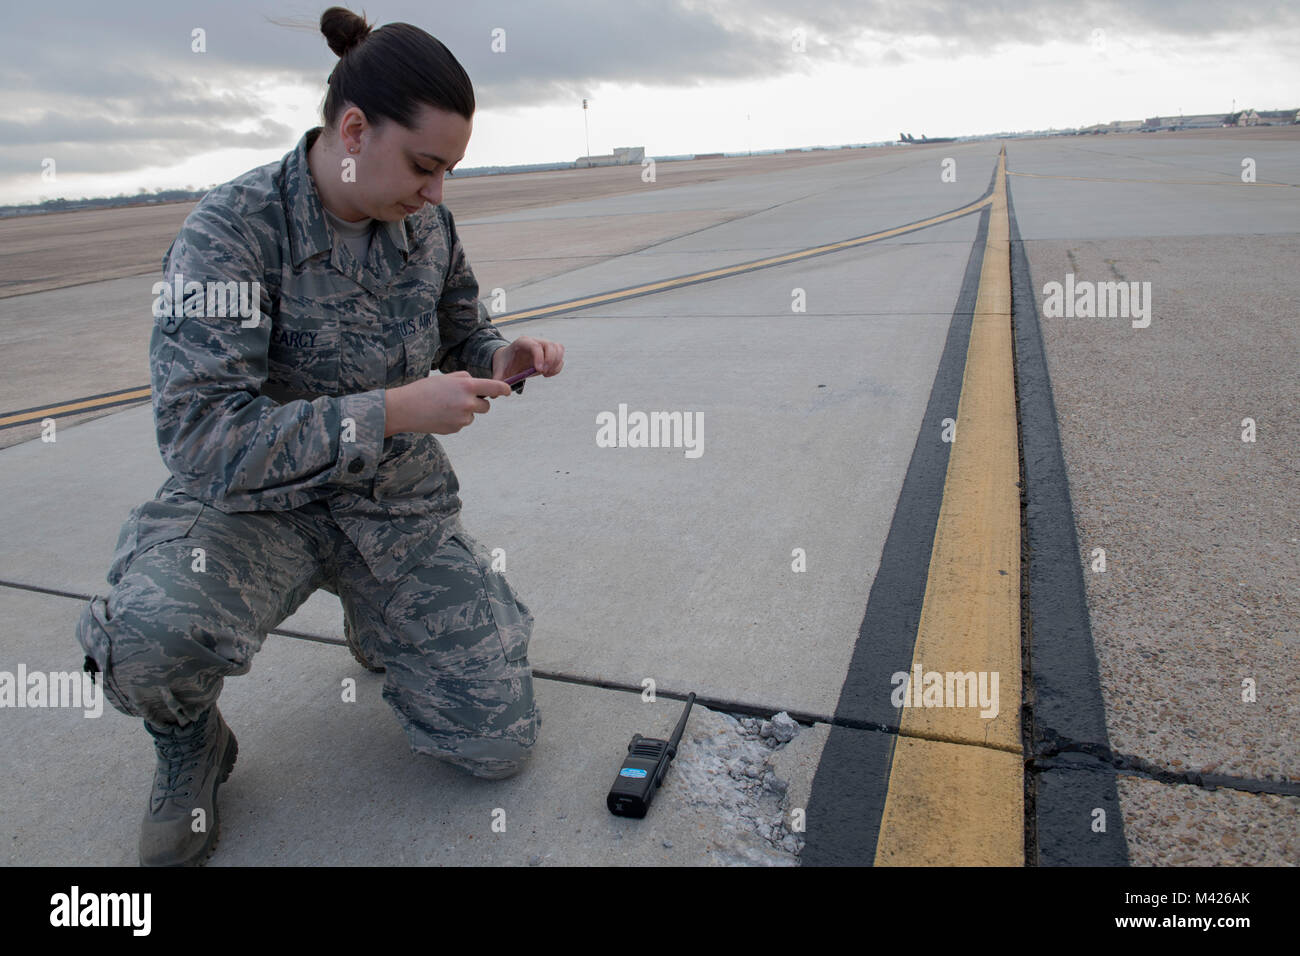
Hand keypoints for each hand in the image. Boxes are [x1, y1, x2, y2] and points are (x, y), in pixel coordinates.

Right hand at [384, 372, 509, 435]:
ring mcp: (462, 419)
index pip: (495, 388)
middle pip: (486, 406)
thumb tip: (479, 386)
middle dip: (479, 403)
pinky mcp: (456, 429)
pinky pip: (462, 423)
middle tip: (462, 398)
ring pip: (473, 416)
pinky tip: (440, 415)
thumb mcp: (447, 378)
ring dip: (465, 411)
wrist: (405, 409)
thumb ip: (466, 379)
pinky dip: (455, 420)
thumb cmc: (425, 390)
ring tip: (445, 406)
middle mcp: (467, 403)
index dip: (504, 389)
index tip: (508, 391)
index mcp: (467, 386)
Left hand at [491, 335, 564, 381]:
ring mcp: (544, 346)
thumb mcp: (500, 371)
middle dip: (550, 361)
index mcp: (522, 342)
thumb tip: (496, 394)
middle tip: (543, 373)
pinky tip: (547, 374)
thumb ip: (498, 381)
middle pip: (550, 345)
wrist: (509, 358)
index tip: (539, 371)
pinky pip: (560, 356)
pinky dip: (557, 366)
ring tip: (545, 374)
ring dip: (556, 363)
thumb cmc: (505, 364)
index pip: (535, 345)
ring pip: (558, 348)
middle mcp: (535, 341)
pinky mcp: (550, 352)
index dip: (539, 357)